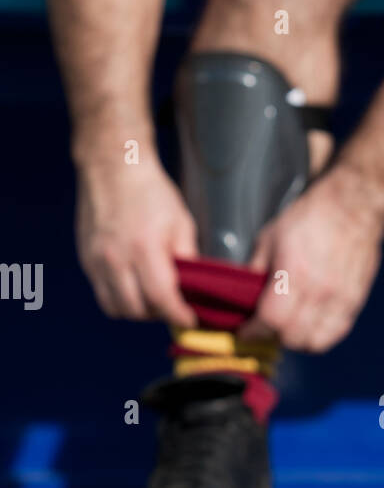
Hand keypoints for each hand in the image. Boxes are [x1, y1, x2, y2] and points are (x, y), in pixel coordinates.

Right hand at [75, 154, 197, 327]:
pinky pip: (102, 294)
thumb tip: (193, 289)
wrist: (114, 167)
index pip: (161, 298)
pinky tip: (133, 285)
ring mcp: (97, 260)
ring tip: (151, 298)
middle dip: (157, 314)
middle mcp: (116, 258)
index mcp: (144, 248)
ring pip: (116, 309)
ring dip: (136, 311)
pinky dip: (120, 298)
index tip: (188, 320)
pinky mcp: (86, 259)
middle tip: (171, 306)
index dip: (177, 315)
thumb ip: (187, 259)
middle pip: (136, 310)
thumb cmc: (151, 192)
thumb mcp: (181, 223)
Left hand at [240, 169, 383, 352]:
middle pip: (292, 337)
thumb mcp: (270, 238)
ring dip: (298, 341)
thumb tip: (245, 296)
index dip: (254, 332)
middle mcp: (318, 291)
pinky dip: (320, 336)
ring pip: (315, 342)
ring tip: (291, 328)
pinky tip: (312, 325)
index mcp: (294, 274)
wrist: (352, 207)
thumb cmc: (308, 219)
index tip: (246, 331)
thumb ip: (256, 269)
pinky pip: (336, 333)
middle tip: (267, 327)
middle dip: (274, 336)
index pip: (270, 320)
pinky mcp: (354, 301)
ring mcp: (339, 299)